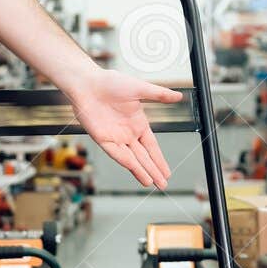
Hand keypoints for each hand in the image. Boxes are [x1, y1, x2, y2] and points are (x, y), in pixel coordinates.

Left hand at [61, 66, 180, 188]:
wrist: (88, 83)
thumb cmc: (110, 82)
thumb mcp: (140, 88)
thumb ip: (160, 95)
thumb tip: (179, 96)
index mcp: (138, 124)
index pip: (152, 147)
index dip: (160, 160)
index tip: (167, 172)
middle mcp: (127, 134)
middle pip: (144, 157)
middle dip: (154, 171)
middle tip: (163, 185)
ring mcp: (115, 138)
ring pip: (132, 159)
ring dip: (142, 171)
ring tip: (151, 183)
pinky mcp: (102, 139)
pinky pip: (117, 154)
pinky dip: (127, 163)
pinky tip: (137, 171)